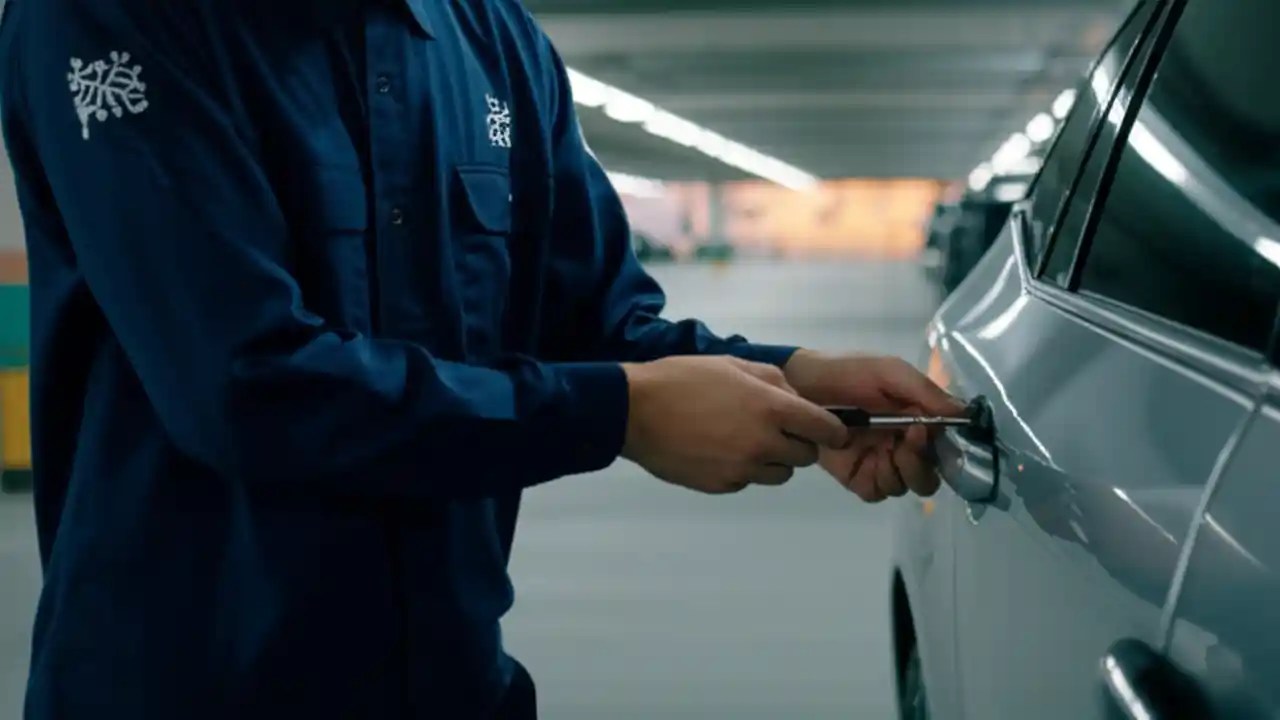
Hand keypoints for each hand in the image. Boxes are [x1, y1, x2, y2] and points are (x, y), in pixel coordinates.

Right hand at [621, 356, 849, 493]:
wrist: (636, 411)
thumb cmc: (683, 379)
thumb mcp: (732, 365)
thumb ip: (773, 380)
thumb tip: (796, 398)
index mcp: (771, 409)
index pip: (825, 429)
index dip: (832, 430)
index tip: (829, 430)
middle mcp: (763, 443)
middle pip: (805, 457)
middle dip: (797, 444)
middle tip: (775, 430)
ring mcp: (742, 469)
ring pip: (779, 475)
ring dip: (772, 461)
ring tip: (743, 440)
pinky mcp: (722, 486)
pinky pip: (747, 481)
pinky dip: (742, 470)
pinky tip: (718, 450)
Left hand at [783, 350, 963, 501]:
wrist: (802, 383)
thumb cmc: (848, 372)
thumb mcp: (890, 372)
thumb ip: (926, 392)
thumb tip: (964, 413)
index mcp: (917, 421)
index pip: (944, 448)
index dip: (942, 448)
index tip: (922, 432)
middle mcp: (903, 445)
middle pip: (929, 477)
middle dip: (921, 466)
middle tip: (902, 445)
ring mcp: (880, 462)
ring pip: (905, 487)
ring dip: (899, 472)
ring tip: (881, 450)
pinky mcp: (856, 476)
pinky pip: (876, 492)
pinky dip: (878, 482)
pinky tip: (868, 462)